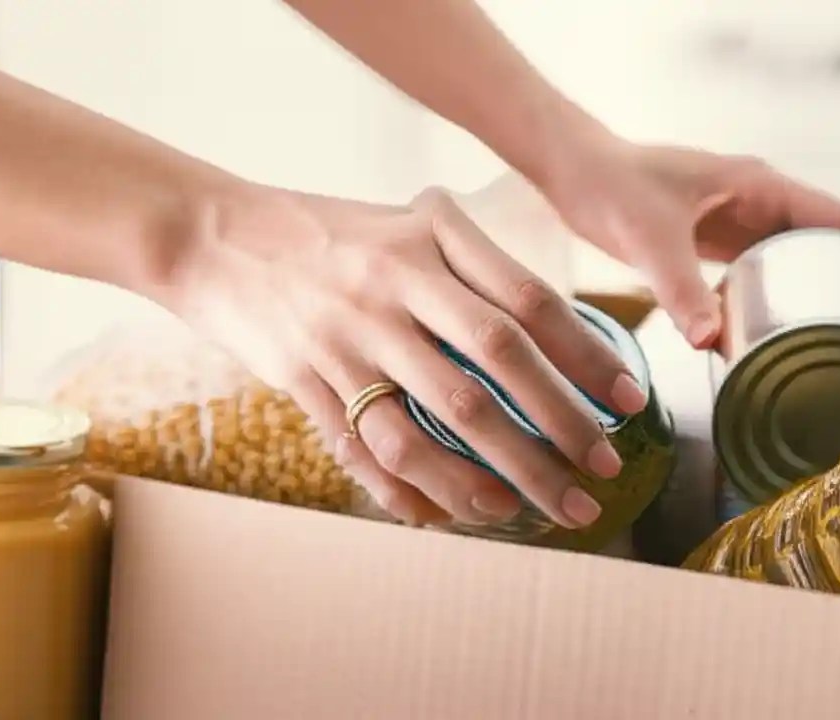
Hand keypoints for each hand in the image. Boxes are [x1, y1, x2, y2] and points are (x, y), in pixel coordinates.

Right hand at [163, 185, 646, 528]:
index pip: (528, 303)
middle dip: (556, 427)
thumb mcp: (404, 224)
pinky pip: (362, 448)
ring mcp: (346, 335)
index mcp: (429, 242)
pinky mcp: (302, 377)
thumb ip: (471, 263)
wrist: (211, 232)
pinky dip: (404, 491)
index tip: (628, 400)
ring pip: (431, 421)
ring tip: (529, 511)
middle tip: (597, 474)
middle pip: (494, 366)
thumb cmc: (325, 231)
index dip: (586, 356)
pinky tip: (439, 519)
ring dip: (488, 476)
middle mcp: (392, 286)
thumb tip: (547, 323)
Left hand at [537, 139, 839, 349]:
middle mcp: (761, 200)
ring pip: (805, 256)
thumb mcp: (649, 238)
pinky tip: (792, 332)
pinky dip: (789, 298)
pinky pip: (769, 269)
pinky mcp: (719, 239)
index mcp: (762, 187)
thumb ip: (679, 289)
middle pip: (838, 239)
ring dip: (835, 291)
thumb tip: (712, 344)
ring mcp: (742, 219)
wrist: (574, 171)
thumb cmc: (611, 186)